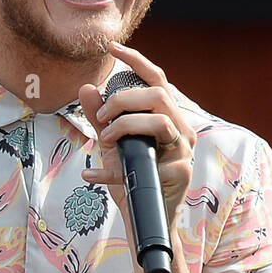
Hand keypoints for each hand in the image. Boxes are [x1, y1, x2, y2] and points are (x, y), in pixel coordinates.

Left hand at [77, 40, 195, 237]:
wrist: (143, 223)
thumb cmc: (131, 183)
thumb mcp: (111, 147)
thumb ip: (100, 119)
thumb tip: (86, 89)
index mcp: (168, 119)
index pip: (157, 81)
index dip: (137, 61)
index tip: (112, 49)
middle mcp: (182, 131)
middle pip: (159, 94)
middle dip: (124, 98)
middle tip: (102, 117)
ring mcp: (185, 151)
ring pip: (159, 119)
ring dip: (125, 124)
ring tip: (105, 139)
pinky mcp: (181, 171)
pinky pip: (147, 157)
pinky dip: (114, 167)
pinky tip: (92, 176)